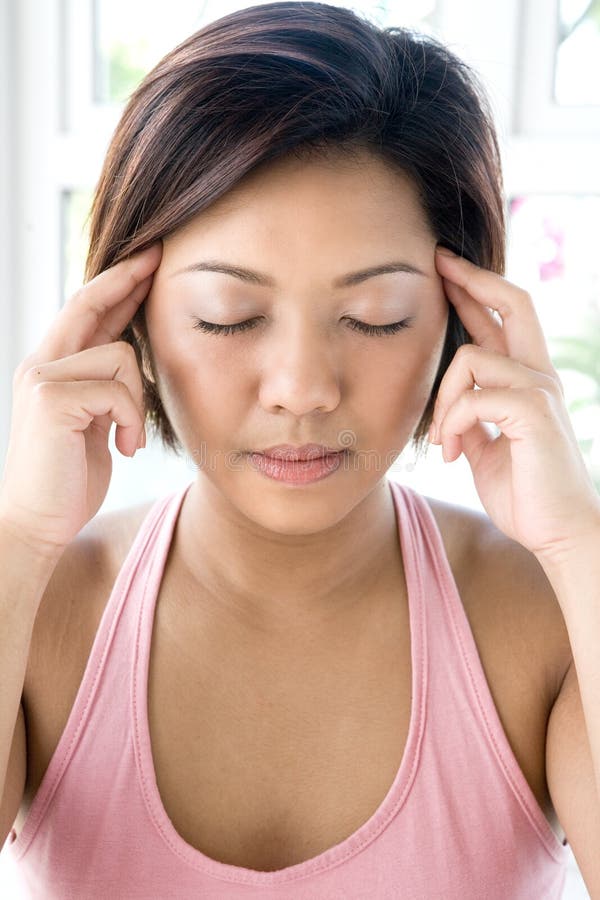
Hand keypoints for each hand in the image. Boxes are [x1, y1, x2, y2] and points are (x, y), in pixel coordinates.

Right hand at [0, 242, 162, 558]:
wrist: (38, 523)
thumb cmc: (68, 479)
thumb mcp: (92, 423)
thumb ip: (103, 387)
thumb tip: (128, 356)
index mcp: (52, 368)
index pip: (85, 311)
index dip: (117, 283)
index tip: (148, 260)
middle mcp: (42, 365)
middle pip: (90, 303)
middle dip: (129, 280)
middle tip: (159, 256)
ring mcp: (43, 378)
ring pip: (121, 356)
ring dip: (138, 401)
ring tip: (129, 438)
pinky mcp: (52, 399)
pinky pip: (119, 390)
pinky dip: (132, 420)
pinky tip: (125, 448)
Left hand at [430, 246, 599, 560]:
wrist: (558, 534)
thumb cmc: (526, 495)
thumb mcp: (486, 451)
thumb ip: (471, 422)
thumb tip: (448, 408)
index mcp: (529, 382)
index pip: (505, 320)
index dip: (477, 290)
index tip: (446, 270)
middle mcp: (539, 376)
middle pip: (514, 302)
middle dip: (471, 278)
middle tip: (437, 262)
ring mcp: (540, 391)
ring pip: (472, 357)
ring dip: (442, 399)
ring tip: (440, 442)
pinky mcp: (535, 413)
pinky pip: (475, 396)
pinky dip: (450, 423)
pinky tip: (448, 453)